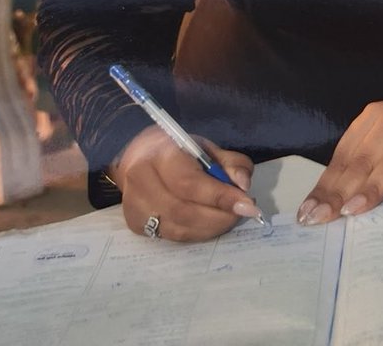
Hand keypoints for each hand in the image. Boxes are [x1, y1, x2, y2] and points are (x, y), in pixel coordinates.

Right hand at [110, 126, 262, 240]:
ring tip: (228, 217)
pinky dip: (196, 233)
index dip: (220, 197)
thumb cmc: (177, 151)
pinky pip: (172, 236)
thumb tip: (244, 186)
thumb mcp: (206, 148)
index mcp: (160, 155)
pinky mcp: (135, 224)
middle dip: (219, 217)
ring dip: (210, 228)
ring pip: (179, 229)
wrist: (138, 157)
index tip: (247, 205)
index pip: (190, 183)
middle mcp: (142, 182)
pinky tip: (208, 223)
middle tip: (242, 213)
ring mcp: (135, 206)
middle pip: (184, 211)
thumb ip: (230, 163)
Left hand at [296, 92, 382, 225]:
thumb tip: (327, 201)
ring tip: (355, 211)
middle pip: (367, 157)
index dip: (327, 183)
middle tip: (322, 218)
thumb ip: (364, 161)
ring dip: (375, 186)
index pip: (346, 153)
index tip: (308, 212)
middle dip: (342, 189)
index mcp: (377, 115)